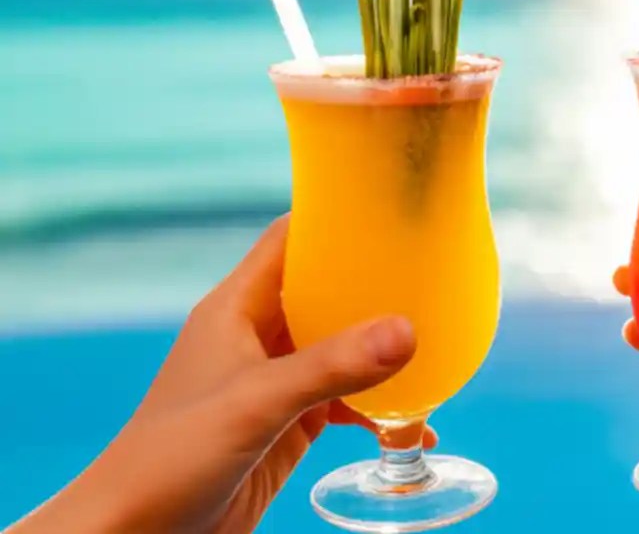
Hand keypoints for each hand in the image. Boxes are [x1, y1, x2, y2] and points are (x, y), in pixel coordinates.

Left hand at [8, 215, 435, 533]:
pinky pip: (344, 402)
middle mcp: (257, 337)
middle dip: (375, 288)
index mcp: (237, 309)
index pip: (290, 240)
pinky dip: (378, 410)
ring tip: (435, 355)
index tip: (390, 212)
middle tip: (432, 281)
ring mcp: (274, 382)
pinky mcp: (287, 425)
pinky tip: (410, 426)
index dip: (335, 220)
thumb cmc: (169, 460)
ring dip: (382, 355)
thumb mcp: (256, 405)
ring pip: (341, 349)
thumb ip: (330, 368)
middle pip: (326, 291)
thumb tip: (406, 331)